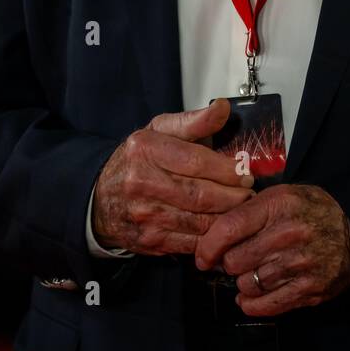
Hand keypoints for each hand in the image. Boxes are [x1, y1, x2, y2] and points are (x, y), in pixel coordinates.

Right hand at [91, 98, 254, 256]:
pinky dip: (212, 237)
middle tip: (249, 192)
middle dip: (233, 195)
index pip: (197, 161)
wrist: (100, 198)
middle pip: (201, 194)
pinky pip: (191, 242)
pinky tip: (222, 227)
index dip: (228, 169)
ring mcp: (145, 214)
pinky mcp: (150, 240)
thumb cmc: (136, 161)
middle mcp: (142, 182)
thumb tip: (223, 108)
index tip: (245, 171)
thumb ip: (193, 121)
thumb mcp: (159, 131)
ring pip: (199, 221)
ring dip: (227, 217)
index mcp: (146, 149)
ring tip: (241, 208)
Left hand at [193, 182, 349, 316]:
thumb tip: (211, 232)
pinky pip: (266, 305)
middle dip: (228, 263)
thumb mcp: (283, 195)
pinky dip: (252, 303)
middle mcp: (288, 235)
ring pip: (247, 284)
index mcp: (279, 205)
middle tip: (236, 260)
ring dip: (243, 282)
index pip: (229, 228)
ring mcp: (300, 265)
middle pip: (234, 261)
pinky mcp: (308, 289)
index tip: (203, 256)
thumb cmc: (311, 212)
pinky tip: (250, 296)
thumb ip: (249, 209)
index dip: (208, 246)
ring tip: (253, 273)